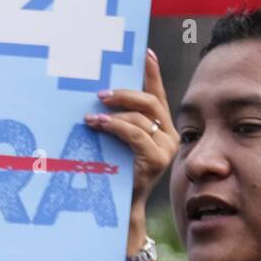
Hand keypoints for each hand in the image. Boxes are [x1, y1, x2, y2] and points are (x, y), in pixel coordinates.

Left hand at [85, 49, 177, 217]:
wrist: (120, 207)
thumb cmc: (115, 173)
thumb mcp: (116, 143)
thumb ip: (117, 122)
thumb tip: (99, 97)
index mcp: (160, 127)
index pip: (158, 95)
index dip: (152, 73)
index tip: (145, 53)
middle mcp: (168, 135)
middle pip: (151, 102)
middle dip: (126, 93)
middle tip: (101, 93)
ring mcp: (164, 148)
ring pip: (141, 118)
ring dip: (114, 113)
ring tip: (92, 116)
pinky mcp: (156, 160)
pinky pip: (136, 135)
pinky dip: (116, 126)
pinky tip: (99, 124)